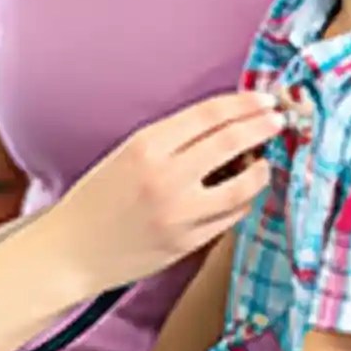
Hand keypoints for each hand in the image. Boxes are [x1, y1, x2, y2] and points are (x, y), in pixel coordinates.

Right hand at [46, 91, 280, 293]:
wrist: (70, 249)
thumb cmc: (94, 200)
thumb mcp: (123, 156)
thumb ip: (169, 142)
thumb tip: (223, 128)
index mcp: (145, 147)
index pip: (209, 115)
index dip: (244, 104)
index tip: (264, 100)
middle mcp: (166, 177)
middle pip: (232, 141)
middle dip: (263, 127)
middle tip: (280, 119)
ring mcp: (180, 213)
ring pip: (243, 185)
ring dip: (261, 169)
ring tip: (263, 162)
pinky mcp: (188, 242)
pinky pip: (231, 217)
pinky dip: (243, 201)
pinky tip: (242, 193)